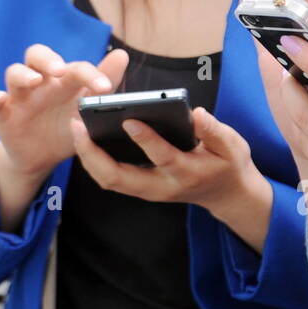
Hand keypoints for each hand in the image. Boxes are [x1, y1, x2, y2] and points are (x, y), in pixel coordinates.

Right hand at [0, 44, 127, 178]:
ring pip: (14, 73)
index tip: (104, 88)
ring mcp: (19, 96)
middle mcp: (40, 82)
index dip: (90, 73)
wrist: (42, 158)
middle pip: (37, 55)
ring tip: (35, 81)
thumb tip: (122, 55)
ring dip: (23, 74)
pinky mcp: (2, 114)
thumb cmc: (67, 127)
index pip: (74, 67)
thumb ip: (104, 83)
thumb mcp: (88, 110)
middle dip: (47, 58)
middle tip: (60, 70)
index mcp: (63, 79)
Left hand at [71, 105, 272, 245]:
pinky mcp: (140, 188)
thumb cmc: (228, 164)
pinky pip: (110, 178)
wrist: (226, 194)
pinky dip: (93, 160)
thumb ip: (214, 131)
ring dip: (88, 157)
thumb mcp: (232, 146)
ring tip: (76, 127)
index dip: (146, 139)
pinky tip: (84, 137)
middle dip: (93, 154)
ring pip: (109, 180)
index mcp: (187, 172)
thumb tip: (196, 114)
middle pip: (119, 178)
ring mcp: (148, 190)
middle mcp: (162, 186)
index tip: (129, 119)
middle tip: (77, 125)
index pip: (163, 157)